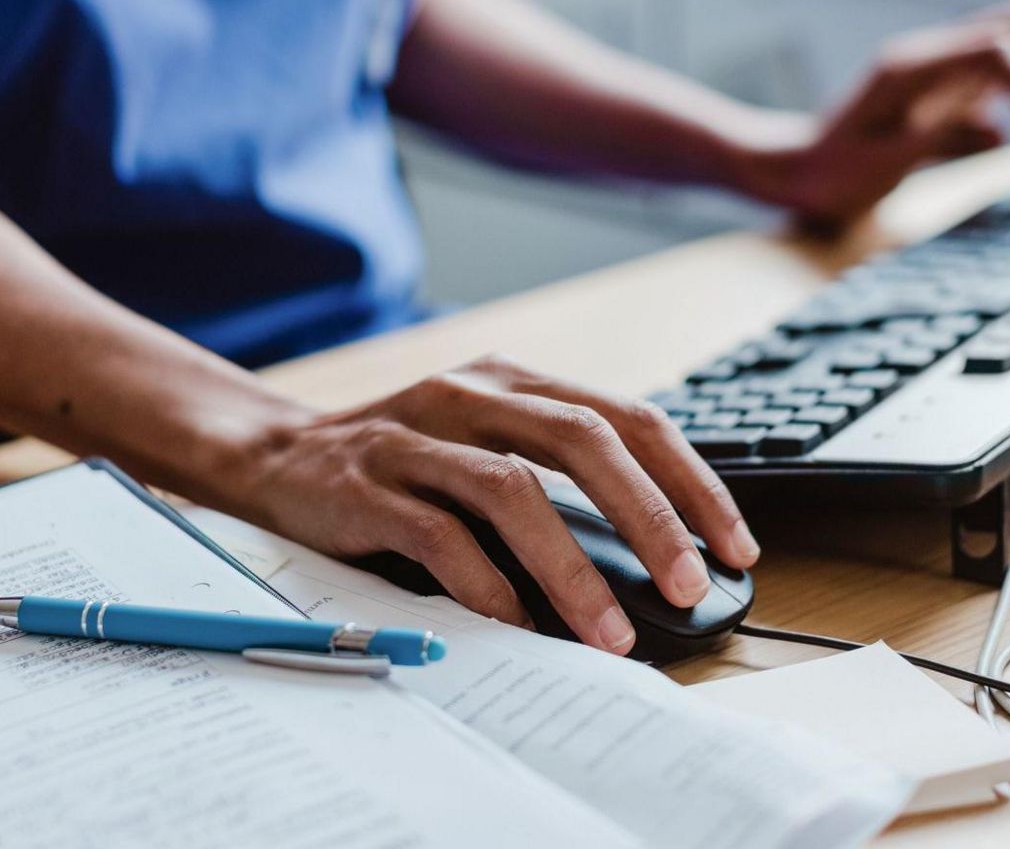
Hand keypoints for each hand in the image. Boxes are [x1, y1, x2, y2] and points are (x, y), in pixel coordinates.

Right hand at [220, 355, 758, 654]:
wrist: (274, 457)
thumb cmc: (404, 463)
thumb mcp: (486, 444)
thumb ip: (557, 477)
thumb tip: (659, 556)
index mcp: (516, 381)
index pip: (629, 418)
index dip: (691, 481)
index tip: (735, 545)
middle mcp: (472, 393)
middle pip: (584, 441)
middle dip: (651, 517)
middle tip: (691, 585)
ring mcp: (417, 436)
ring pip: (515, 490)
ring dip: (572, 567)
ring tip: (609, 629)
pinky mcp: (367, 485)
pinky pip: (439, 536)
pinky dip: (486, 584)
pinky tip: (518, 624)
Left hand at [736, 1, 1009, 223]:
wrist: (797, 171)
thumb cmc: (830, 175)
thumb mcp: (878, 166)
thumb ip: (933, 141)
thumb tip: (996, 130)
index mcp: (913, 67)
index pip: (1000, 48)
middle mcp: (933, 56)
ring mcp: (944, 69)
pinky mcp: (950, 90)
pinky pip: (1007, 74)